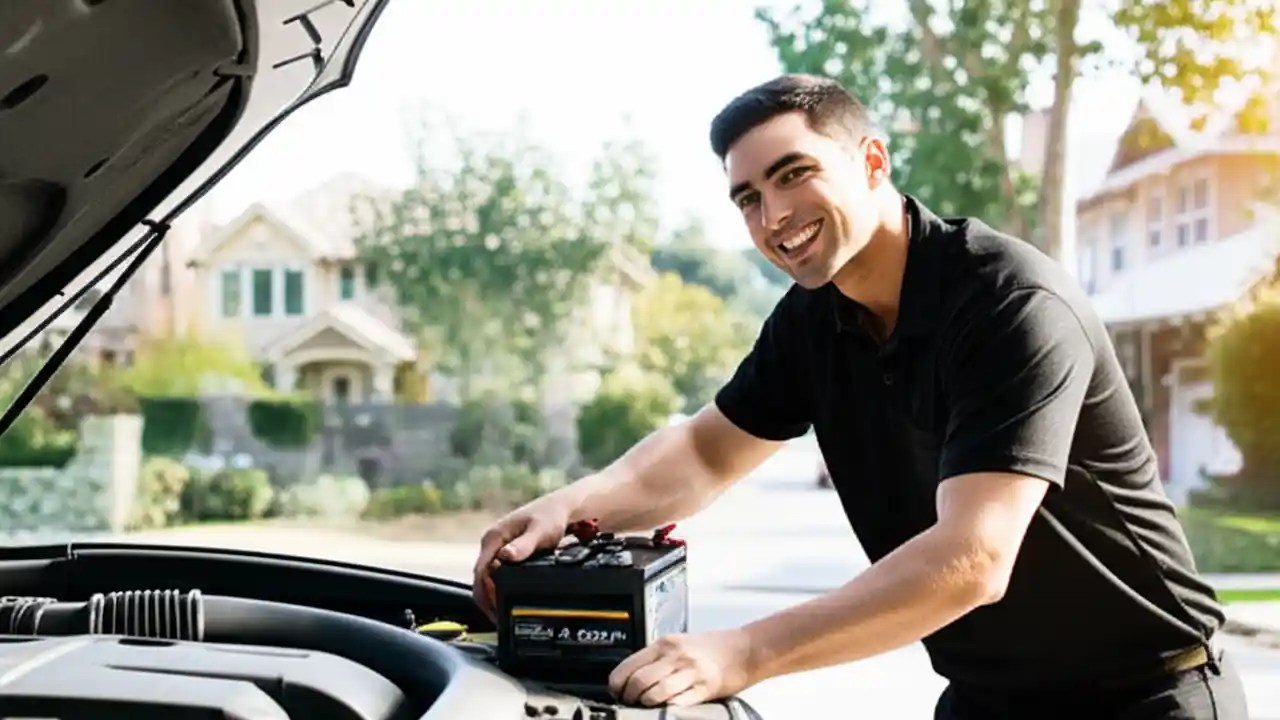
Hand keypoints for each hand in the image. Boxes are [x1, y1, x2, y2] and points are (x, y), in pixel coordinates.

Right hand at [471, 494, 573, 619]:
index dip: (485, 592)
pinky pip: (495, 576)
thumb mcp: (540, 532)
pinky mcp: (505, 554)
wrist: (560, 509)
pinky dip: (497, 589)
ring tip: (501, 616)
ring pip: (486, 579)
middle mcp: (491, 544)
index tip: (495, 608)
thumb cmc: (550, 517)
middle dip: (486, 599)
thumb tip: (505, 557)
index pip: (481, 571)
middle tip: (497, 619)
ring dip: (490, 596)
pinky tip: (506, 601)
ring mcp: (497, 549)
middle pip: (480, 578)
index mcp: (493, 538)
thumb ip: (524, 545)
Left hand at [608, 630, 757, 707]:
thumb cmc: (714, 648)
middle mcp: (675, 656)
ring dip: (646, 704)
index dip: (617, 684)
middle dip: (629, 698)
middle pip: (639, 681)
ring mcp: (690, 671)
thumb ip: (657, 658)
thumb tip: (631, 677)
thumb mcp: (679, 643)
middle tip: (629, 703)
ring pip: (655, 692)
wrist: (746, 649)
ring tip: (646, 707)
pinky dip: (668, 708)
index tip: (617, 692)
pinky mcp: (704, 688)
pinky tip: (666, 708)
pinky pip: (678, 702)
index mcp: (665, 644)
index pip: (628, 665)